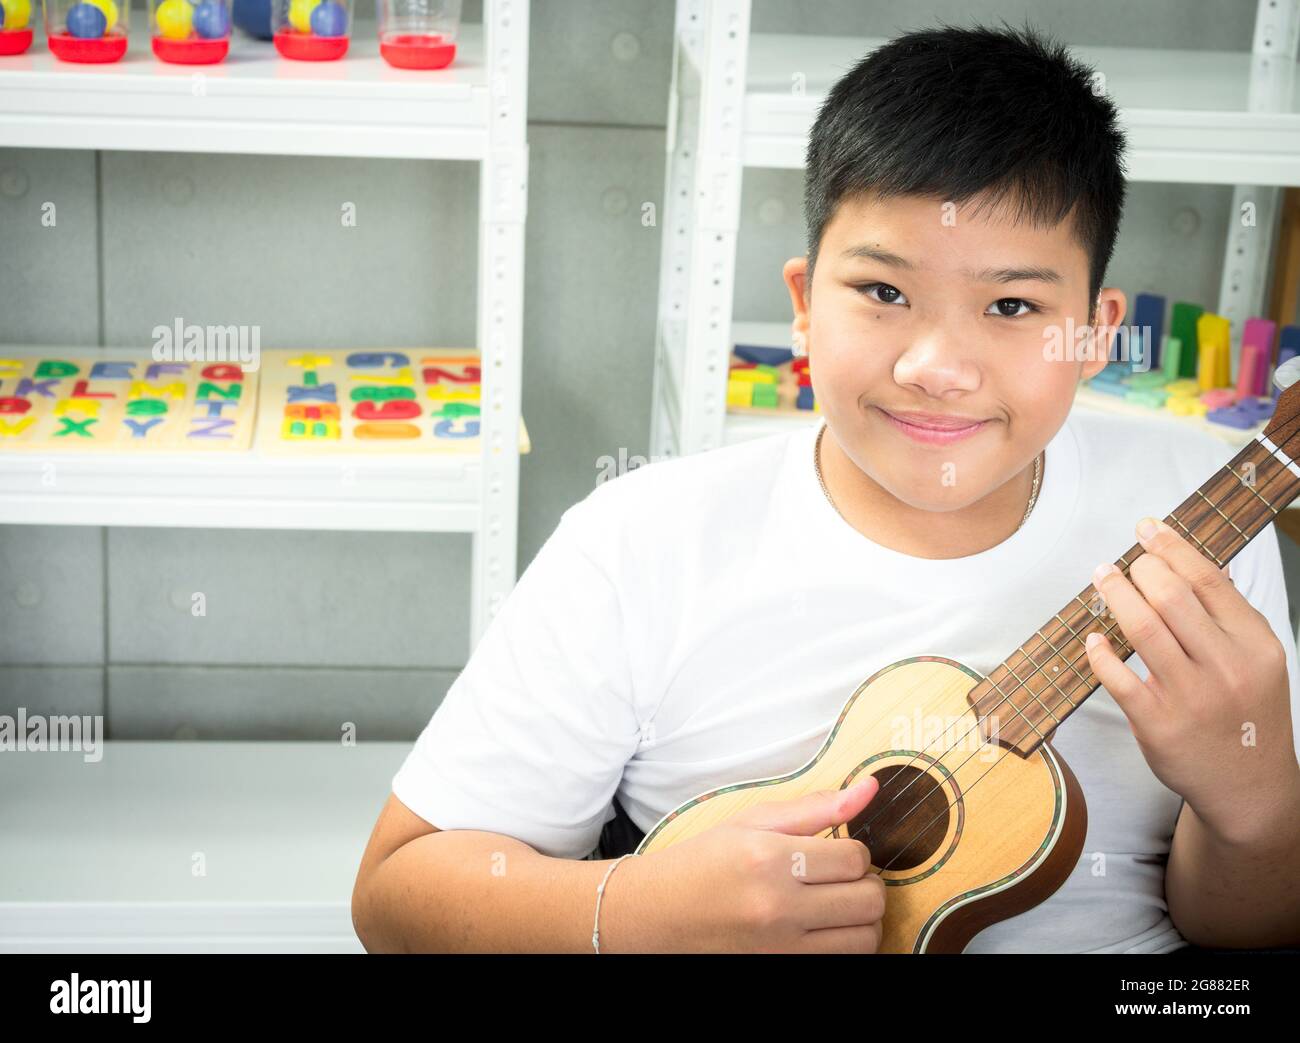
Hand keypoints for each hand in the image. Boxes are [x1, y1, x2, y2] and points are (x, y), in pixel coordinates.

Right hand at [630, 777, 885, 952]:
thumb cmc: (703, 862)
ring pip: (865, 938)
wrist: (656, 913)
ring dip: (861, 918)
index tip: (836, 851)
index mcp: (769, 859)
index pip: (854, 858)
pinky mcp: (780, 968)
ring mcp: (780, 948)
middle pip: (868, 900)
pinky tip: (824, 928)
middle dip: (865, 883)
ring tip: (836, 904)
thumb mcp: (751, 822)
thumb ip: (815, 807)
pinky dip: (844, 944)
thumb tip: (870, 789)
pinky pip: (843, 962)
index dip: (854, 850)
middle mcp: (777, 907)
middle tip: (841, 878)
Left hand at [1084, 516, 1299, 843]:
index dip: (1172, 547)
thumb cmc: (1245, 714)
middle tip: (1118, 562)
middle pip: (1172, 596)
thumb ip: (1228, 617)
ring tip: (1102, 579)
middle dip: (1139, 569)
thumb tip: (1191, 563)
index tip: (1147, 528)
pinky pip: (1118, 676)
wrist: (1248, 787)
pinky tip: (1093, 637)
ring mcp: (1191, 696)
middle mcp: (1226, 667)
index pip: (1209, 580)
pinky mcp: (1157, 723)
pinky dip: (1099, 651)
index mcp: (1255, 644)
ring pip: (1143, 628)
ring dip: (1114, 596)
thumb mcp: (1258, 662)